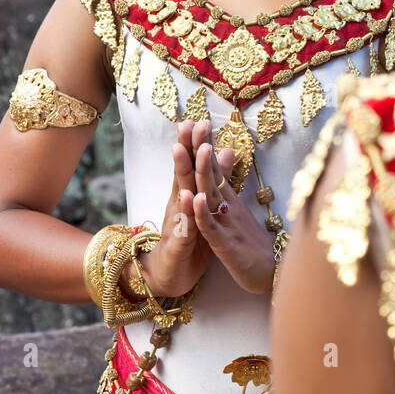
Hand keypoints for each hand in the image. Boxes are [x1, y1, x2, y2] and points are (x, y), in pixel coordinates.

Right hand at [135, 119, 213, 297]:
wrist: (170, 275)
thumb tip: (224, 150)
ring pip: (181, 194)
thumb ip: (214, 179)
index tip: (200, 119)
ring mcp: (178, 223)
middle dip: (186, 148)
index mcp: (186, 195)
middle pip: (183, 172)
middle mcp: (179, 205)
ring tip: (188, 151)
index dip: (195, 143)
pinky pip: (186, 227)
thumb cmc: (189, 239)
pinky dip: (188, 212)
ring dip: (184, 173)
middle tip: (190, 123)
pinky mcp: (181, 244)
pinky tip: (189, 198)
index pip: (191, 164)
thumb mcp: (203, 207)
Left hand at [187, 119, 276, 295]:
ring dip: (202, 173)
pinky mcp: (226, 245)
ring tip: (197, 150)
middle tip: (195, 124)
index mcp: (228, 201)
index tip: (194, 123)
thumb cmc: (256, 247)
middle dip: (202, 149)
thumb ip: (231, 190)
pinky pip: (211, 227)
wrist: (271, 276)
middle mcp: (228, 208)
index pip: (214, 169)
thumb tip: (229, 162)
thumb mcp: (240, 214)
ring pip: (211, 196)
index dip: (203, 147)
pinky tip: (195, 197)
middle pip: (212, 174)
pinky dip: (202, 212)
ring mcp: (227, 225)